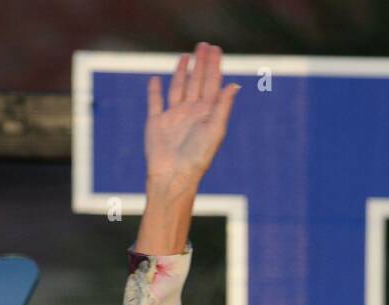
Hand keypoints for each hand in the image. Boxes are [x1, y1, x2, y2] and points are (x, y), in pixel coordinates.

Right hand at [145, 41, 240, 187]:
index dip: (214, 66)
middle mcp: (191, 112)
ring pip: (178, 88)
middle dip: (201, 63)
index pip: (212, 84)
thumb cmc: (198, 157)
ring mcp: (173, 117)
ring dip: (182, 71)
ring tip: (186, 56)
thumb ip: (223, 106)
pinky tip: (155, 79)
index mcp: (206, 113)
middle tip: (204, 45)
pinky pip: (155, 102)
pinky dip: (154, 91)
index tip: (216, 49)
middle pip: (197, 82)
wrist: (174, 175)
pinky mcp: (156, 123)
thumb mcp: (215, 130)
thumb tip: (234, 84)